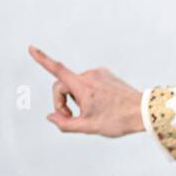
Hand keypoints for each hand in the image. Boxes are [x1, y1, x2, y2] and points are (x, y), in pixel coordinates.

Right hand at [28, 45, 143, 136]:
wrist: (144, 111)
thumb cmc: (118, 120)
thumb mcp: (89, 127)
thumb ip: (65, 123)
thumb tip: (51, 116)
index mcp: (84, 87)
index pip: (58, 70)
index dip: (42, 59)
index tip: (31, 48)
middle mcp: (90, 75)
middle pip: (62, 85)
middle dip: (61, 101)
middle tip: (70, 117)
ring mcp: (99, 73)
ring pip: (75, 85)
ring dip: (76, 97)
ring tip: (91, 111)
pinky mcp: (106, 74)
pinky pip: (87, 83)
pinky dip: (86, 92)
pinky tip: (99, 103)